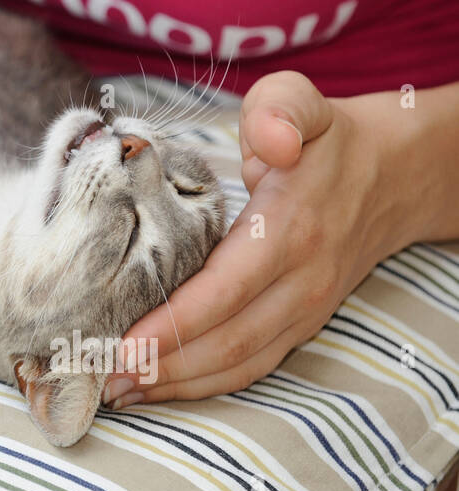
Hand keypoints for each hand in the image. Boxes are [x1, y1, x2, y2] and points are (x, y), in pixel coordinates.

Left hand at [104, 71, 414, 407]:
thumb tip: (268, 141)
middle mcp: (301, 280)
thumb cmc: (324, 137)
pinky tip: (159, 386)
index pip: (225, 290)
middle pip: (227, 341)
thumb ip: (279, 108)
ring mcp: (305, 309)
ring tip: (118, 390)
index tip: (123, 343)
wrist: (392, 173)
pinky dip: (205, 384)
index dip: (174, 324)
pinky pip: (253, 365)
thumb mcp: (299, 99)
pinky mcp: (301, 323)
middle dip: (161, 366)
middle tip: (99, 376)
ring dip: (178, 385)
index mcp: (289, 229)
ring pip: (240, 364)